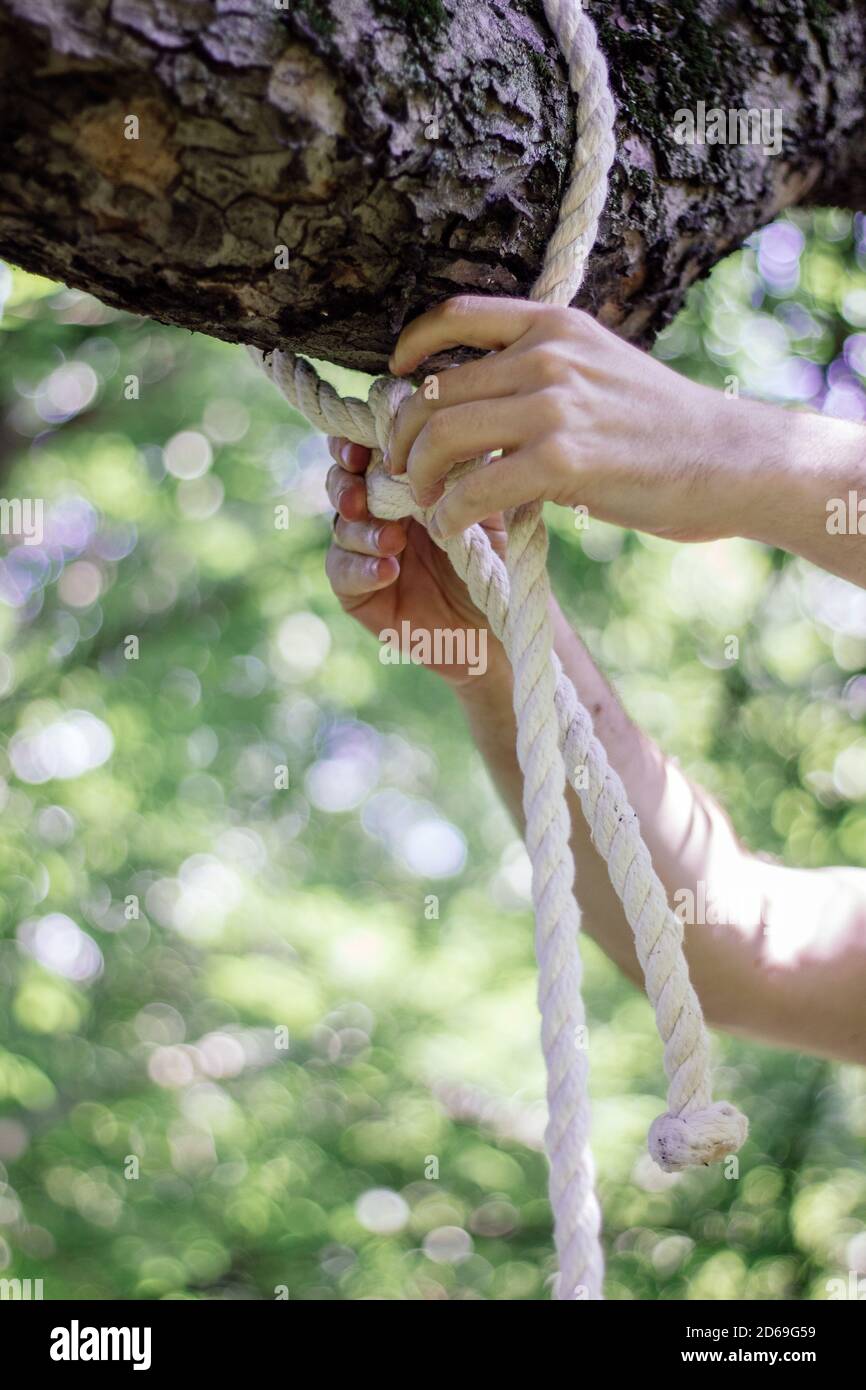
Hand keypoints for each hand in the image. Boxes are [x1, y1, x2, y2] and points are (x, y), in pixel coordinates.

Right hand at [324, 437, 509, 687]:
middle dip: (345, 482)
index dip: (355, 440)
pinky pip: (342, 573)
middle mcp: (378, 511)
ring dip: (361, 530)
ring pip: (340, 526)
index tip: (363, 445)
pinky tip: (388, 571)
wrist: (501, 626)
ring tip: (393, 542)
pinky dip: (361, 569)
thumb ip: (465, 467)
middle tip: (361, 495)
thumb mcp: (487, 506)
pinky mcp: (359, 593)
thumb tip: (450, 421)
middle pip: (340, 480)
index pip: (367, 448)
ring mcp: (364, 551)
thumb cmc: (497, 562)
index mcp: (403, 482)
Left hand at [387, 295, 749, 542]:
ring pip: (443, 434)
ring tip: (422, 500)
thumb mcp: (604, 369)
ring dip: (417, 474)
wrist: (733, 459)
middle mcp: (547, 355)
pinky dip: (449, 513)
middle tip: (401, 467)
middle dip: (403, 434)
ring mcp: (554, 406)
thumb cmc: (669, 427)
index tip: (395, 380)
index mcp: (554, 326)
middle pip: (435, 387)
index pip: (455, 315)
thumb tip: (489, 399)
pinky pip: (474, 488)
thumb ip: (548, 371)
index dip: (410, 347)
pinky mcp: (562, 461)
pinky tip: (451, 528)